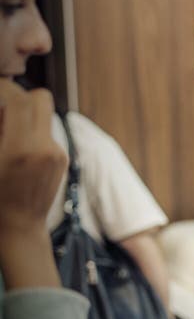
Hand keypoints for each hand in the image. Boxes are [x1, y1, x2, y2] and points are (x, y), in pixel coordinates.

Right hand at [0, 80, 66, 237]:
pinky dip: (29, 130)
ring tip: (4, 134)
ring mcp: (58, 153)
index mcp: (22, 150)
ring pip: (43, 114)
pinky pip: (46, 131)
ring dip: (22, 114)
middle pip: (40, 98)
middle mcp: (46, 148)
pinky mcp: (62, 158)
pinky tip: (13, 147)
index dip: (3, 89)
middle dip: (16, 97)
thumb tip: (2, 105)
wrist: (18, 229)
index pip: (20, 100)